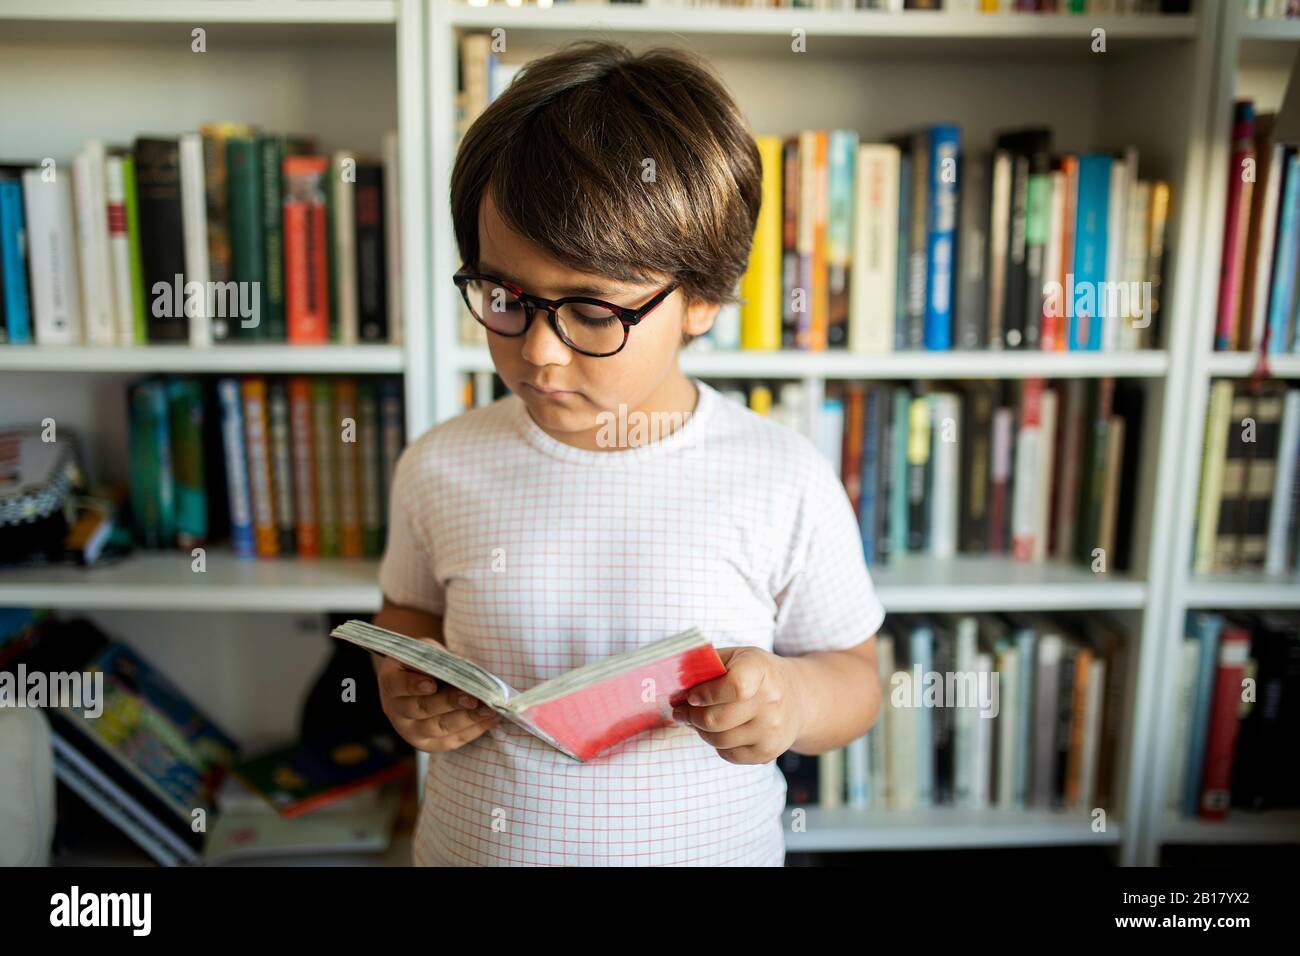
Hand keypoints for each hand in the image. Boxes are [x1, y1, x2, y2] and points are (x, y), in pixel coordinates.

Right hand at [375, 646, 499, 752]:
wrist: (423, 681)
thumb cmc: (426, 662)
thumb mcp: (425, 651)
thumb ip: (436, 658)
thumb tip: (460, 669)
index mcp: (391, 682)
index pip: (398, 685)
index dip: (413, 685)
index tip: (432, 683)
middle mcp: (396, 711)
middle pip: (421, 709)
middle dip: (449, 703)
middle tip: (471, 697)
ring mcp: (412, 731)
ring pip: (438, 728)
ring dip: (466, 719)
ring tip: (488, 709)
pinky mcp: (430, 744)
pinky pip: (451, 740)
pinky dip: (473, 730)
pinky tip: (490, 719)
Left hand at [671, 645, 805, 764]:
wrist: (799, 697)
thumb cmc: (758, 674)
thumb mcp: (737, 656)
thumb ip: (707, 665)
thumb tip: (676, 688)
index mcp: (761, 669)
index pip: (735, 686)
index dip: (707, 693)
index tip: (692, 695)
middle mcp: (771, 701)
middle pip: (717, 719)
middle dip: (690, 716)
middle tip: (681, 711)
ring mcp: (772, 729)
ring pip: (719, 740)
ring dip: (701, 731)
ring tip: (698, 720)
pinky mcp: (769, 752)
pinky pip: (729, 755)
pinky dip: (717, 745)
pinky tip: (720, 731)